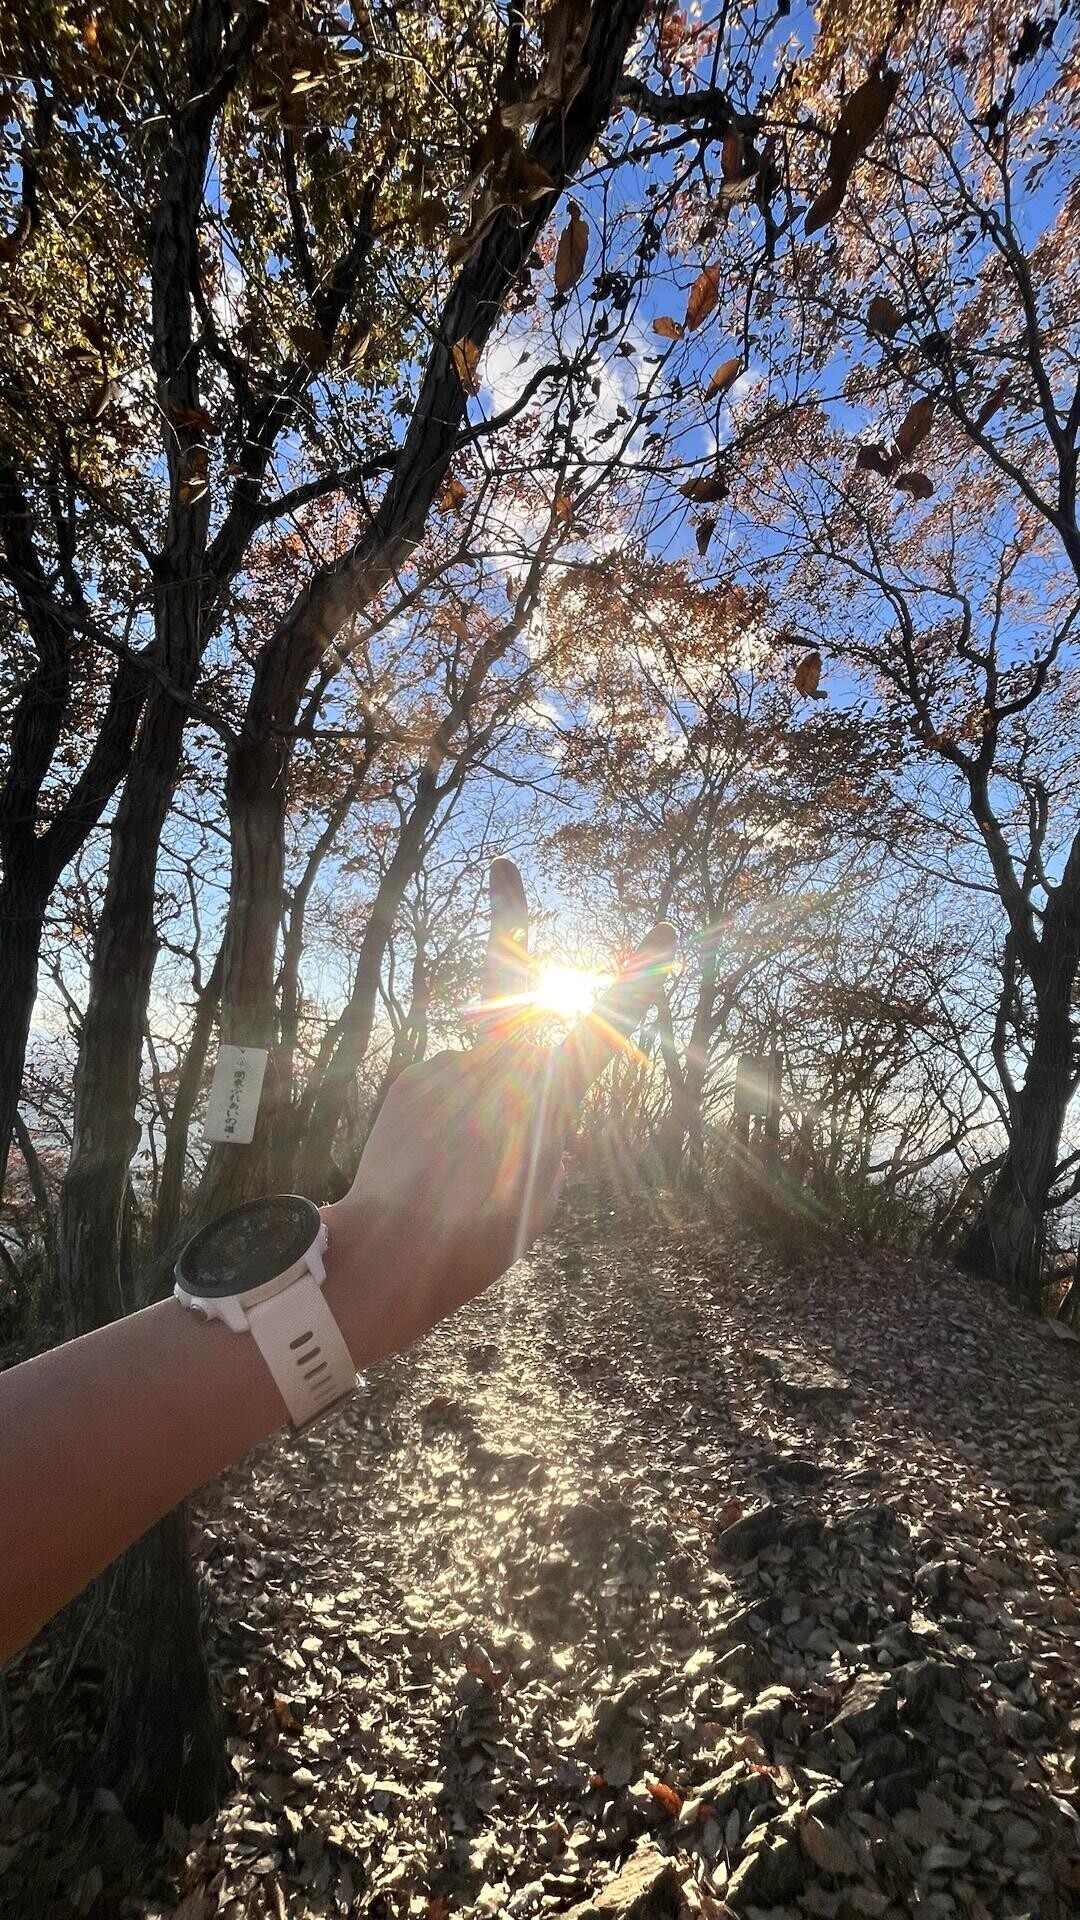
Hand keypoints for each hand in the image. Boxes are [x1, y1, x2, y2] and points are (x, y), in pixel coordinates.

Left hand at [322, 859, 674, 1361]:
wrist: (389, 1259)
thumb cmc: (478, 1242)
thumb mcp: (542, 1194)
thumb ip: (552, 1136)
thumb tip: (542, 1108)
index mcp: (547, 1104)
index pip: (602, 1030)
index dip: (636, 982)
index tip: (659, 934)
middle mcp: (496, 1070)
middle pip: (513, 992)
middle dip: (507, 919)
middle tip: (502, 869)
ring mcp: (448, 1070)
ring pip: (484, 1067)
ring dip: (487, 1100)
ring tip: (465, 1166)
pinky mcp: (413, 1081)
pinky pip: (450, 1086)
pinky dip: (455, 1114)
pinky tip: (437, 1160)